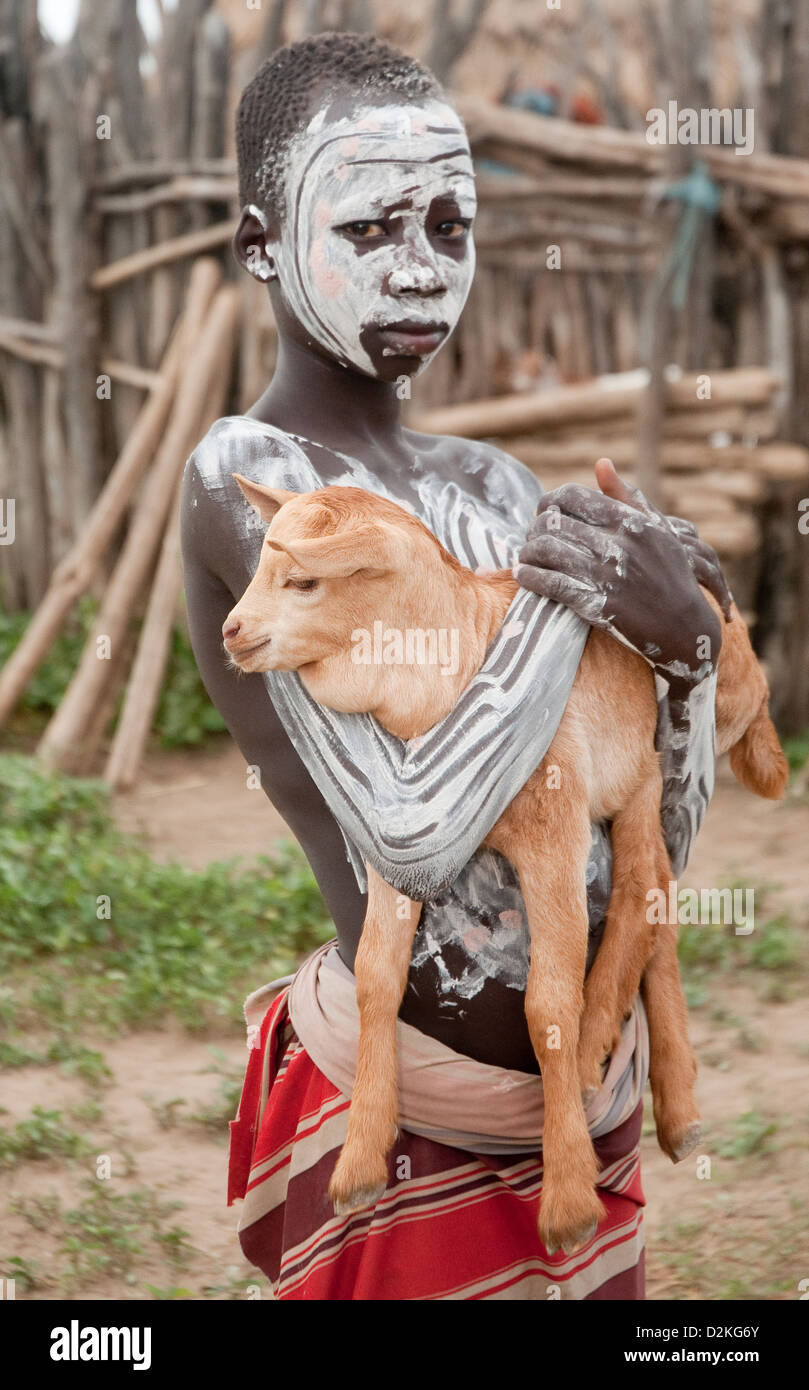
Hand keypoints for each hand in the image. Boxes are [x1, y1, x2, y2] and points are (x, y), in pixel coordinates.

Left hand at [514, 458, 725, 690]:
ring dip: (527, 552)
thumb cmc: (672, 575)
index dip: (549, 501)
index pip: (573, 496)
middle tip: (531, 538)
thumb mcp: (658, 530)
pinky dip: (530, 577)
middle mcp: (618, 545)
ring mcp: (607, 575)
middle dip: (534, 529)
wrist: (685, 627)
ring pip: (547, 551)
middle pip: (554, 522)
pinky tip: (523, 576)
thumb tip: (601, 463)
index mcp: (630, 522)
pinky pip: (550, 583)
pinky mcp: (597, 604)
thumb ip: (626, 496)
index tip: (544, 512)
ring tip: (525, 557)